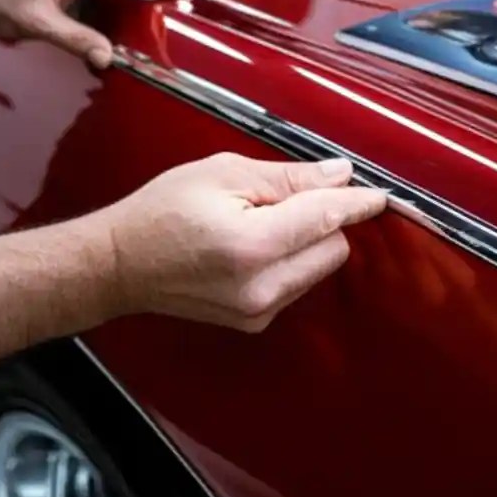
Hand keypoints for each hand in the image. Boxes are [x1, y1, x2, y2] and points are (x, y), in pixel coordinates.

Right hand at [103, 153, 388, 332]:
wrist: (119, 265)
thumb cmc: (161, 213)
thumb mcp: (224, 174)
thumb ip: (288, 177)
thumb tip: (338, 175)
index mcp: (253, 245)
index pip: (327, 219)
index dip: (357, 202)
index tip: (377, 194)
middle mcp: (262, 287)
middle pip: (333, 248)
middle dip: (321, 219)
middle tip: (280, 198)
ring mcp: (258, 311)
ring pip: (318, 268)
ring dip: (305, 242)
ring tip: (256, 224)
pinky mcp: (255, 322)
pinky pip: (296, 284)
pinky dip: (289, 262)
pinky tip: (251, 248)